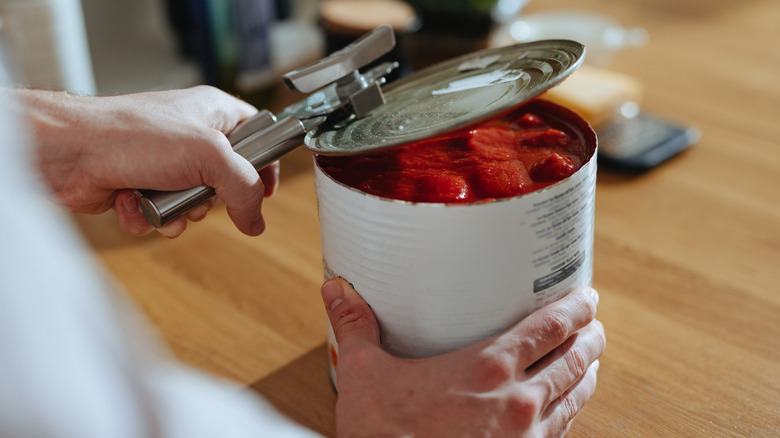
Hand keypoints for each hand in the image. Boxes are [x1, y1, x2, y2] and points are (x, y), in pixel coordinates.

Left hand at [15, 86, 278, 237]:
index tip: (266, 190)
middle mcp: (191, 137)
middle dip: (212, 199)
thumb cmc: (129, 134)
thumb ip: (244, 187)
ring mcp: (165, 163)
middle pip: (228, 181)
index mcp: (212, 113)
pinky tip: (132, 202)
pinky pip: (163, 216)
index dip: (265, 164)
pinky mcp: (142, 186)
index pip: (257, 136)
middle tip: (199, 191)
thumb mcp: (208, 155)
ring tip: (160, 198)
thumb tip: (256, 219)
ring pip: (195, 205)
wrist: (67, 152)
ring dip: (179, 212)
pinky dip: (149, 217)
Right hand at [320, 279, 604, 437]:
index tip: (587, 298)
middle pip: (574, 361)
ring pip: (575, 399)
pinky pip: (561, 434)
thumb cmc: (383, 436)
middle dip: (590, 339)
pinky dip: (571, 415)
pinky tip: (566, 411)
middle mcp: (518, 402)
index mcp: (488, 368)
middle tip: (595, 327)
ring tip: (591, 363)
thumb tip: (336, 291)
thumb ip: (354, 328)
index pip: (549, 328)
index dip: (575, 309)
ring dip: (587, 376)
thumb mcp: (363, 375)